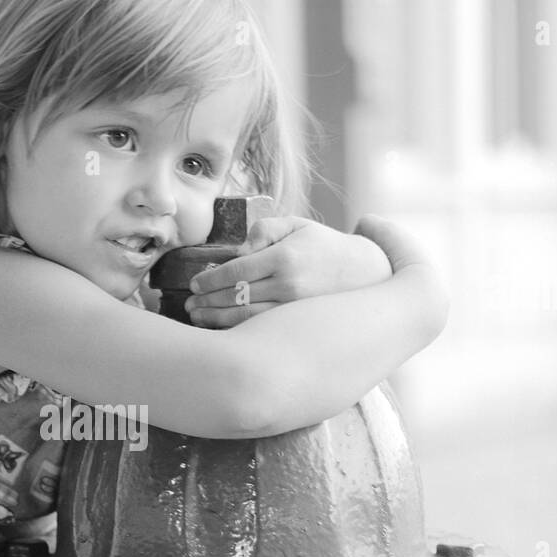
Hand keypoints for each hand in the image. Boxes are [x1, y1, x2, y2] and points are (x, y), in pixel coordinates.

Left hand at [183, 215, 394, 327]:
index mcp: (285, 257)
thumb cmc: (326, 247)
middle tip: (190, 305)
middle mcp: (288, 285)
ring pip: (245, 318)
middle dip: (207, 302)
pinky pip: (260, 330)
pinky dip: (237, 331)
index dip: (211, 280)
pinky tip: (222, 329)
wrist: (367, 274)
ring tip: (198, 318)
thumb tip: (239, 248)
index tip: (196, 284)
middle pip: (235, 296)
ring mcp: (294, 310)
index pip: (236, 270)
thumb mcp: (298, 225)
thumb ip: (265, 229)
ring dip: (216, 320)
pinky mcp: (298, 326)